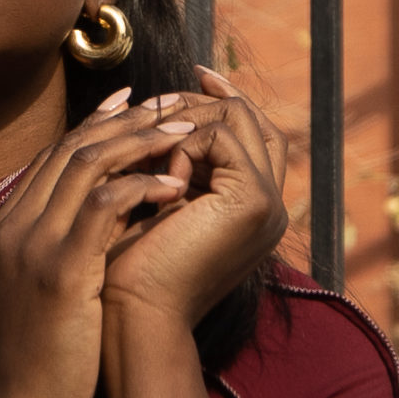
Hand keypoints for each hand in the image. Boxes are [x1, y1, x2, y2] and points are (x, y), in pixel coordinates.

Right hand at [0, 89, 203, 397]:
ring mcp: (31, 245)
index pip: (53, 157)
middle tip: (172, 105)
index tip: (137, 105)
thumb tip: (101, 230)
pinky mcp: (59, 271)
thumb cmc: (38, 367)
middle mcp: (13, 227)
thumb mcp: (41, 296)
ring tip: (185, 132)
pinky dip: (141, 186)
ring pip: (87, 164)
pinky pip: (104, 206)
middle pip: (70, 148)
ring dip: (141, 141)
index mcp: (5, 230)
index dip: (97, 125)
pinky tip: (176, 186)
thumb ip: (59, 254)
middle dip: (126, 120)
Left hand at [98, 68, 287, 337]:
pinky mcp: (252, 201)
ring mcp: (267, 203)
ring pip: (239, 117)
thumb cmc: (129, 273)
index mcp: (250, 211)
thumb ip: (165, 164)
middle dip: (204, 100)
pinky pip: (221, 136)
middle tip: (159, 100)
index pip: (251, 136)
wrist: (135, 320)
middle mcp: (269, 206)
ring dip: (185, 120)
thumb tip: (150, 110)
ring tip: (146, 145)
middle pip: (254, 120)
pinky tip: (156, 182)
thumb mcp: (150, 204)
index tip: (190, 77)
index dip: (222, 101)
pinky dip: (181, 145)